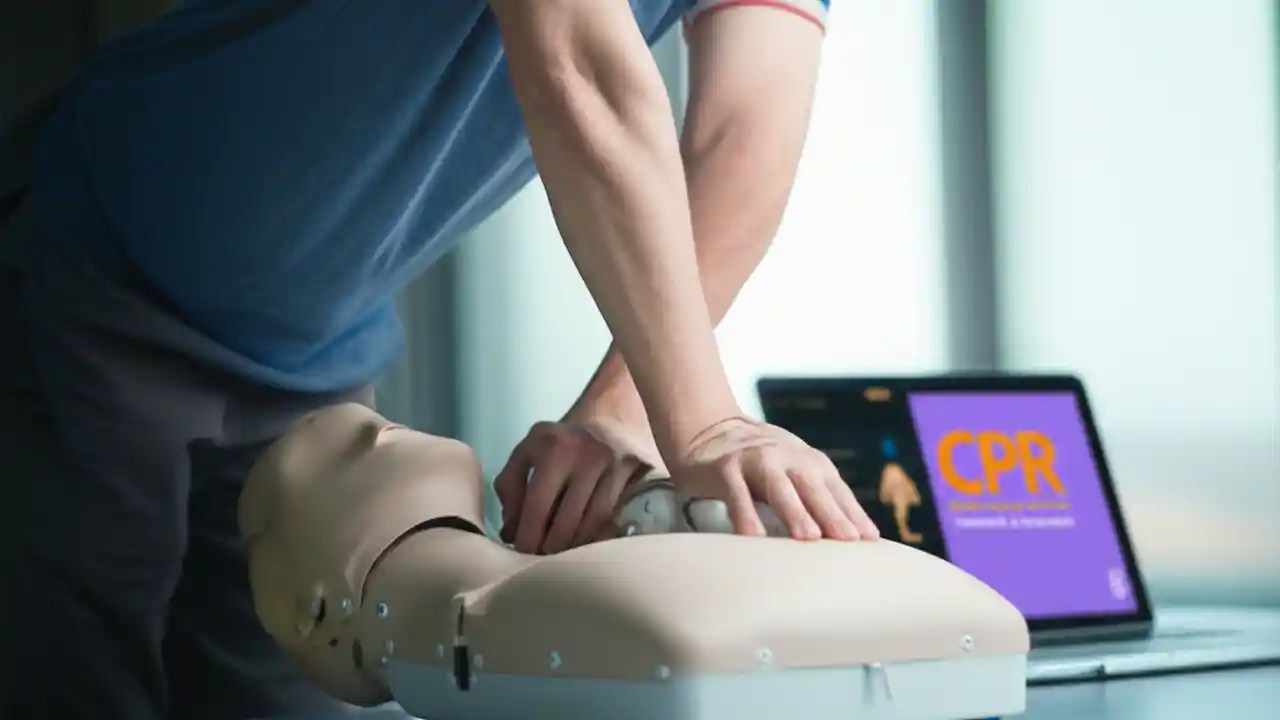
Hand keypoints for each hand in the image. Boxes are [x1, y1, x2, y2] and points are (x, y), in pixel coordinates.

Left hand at [495, 417, 663, 554]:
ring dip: (574, 545)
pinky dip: (596, 535)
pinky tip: (584, 543)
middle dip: (551, 545)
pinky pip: (614, 516)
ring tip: (561, 555)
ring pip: (593, 521)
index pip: (538, 501)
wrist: (610, 418)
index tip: (522, 552)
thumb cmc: (559, 443)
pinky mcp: (636, 475)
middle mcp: (587, 453)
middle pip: (567, 517)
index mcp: (553, 446)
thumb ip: (510, 487)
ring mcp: (615, 464)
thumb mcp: (527, 452)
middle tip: (542, 559)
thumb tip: (511, 530)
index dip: (529, 533)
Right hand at [670, 417, 879, 541]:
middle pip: (813, 488)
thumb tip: (854, 541)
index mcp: (811, 463)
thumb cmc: (763, 465)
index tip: (870, 540)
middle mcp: (787, 458)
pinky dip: (746, 515)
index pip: (837, 491)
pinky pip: (737, 494)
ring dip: (795, 511)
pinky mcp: (726, 469)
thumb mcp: (796, 475)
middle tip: (849, 540)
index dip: (853, 514)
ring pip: (778, 488)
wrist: (710, 431)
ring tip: (809, 537)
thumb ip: (819, 501)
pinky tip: (754, 537)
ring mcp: (756, 461)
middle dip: (832, 514)